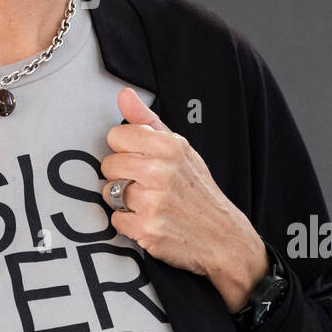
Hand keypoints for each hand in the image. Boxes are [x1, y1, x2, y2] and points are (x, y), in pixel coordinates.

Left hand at [101, 88, 269, 312]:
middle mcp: (160, 171)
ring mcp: (152, 201)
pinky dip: (128, 222)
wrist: (223, 237)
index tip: (141, 159)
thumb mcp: (181, 149)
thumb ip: (147, 121)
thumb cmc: (198, 190)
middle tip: (146, 184)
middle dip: (122, 174)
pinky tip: (149, 220)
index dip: (125, 149)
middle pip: (108, 164)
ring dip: (123, 200)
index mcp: (168, 146)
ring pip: (108, 192)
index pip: (115, 136)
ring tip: (148, 202)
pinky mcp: (146, 229)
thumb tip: (124, 94)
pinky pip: (115, 219)